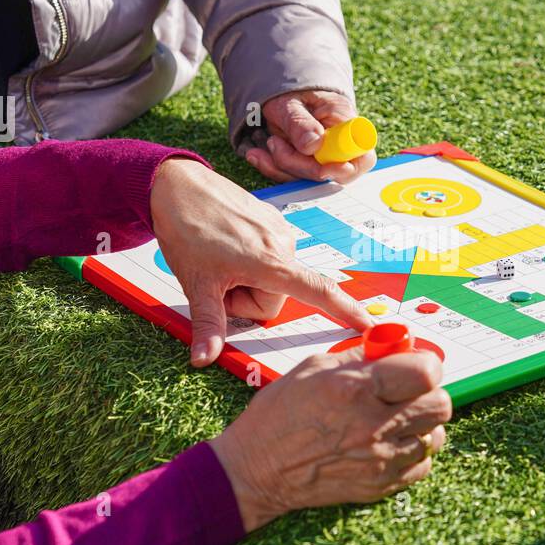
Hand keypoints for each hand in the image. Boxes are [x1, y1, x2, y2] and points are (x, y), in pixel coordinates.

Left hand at [149, 156, 371, 366]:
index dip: (343, 310)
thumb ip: (208, 325)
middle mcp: (283, 245)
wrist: (178, 185)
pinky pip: (270, 258)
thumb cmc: (187, 230)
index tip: (366, 324)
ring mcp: (280, 231)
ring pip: (273, 279)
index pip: (317, 291)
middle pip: (276, 297)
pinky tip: (227, 248)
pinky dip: (250, 262)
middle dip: (247, 299)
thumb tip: (204, 360)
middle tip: (218, 283)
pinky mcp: (273, 221)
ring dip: (248, 281)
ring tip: (220, 262)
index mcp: (270, 263)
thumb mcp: (196, 284)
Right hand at [211, 348, 450, 530]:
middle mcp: (373, 425)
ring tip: (396, 420)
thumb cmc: (280, 414)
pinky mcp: (380, 486)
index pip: (426, 373)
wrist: (257, 470)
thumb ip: (360, 356)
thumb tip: (396, 346)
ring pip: (435, 436)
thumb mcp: (314, 368)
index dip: (427, 364)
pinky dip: (411, 452)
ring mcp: (379, 460)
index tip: (415, 365)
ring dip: (421, 425)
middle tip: (408, 392)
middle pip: (441, 405)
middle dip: (428, 393)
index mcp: (355, 389)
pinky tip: (388, 444)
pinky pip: (422, 465)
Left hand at [244, 89, 375, 183]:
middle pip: (331, 173)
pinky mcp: (308, 166)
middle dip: (298, 165)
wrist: (282, 96)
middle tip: (274, 142)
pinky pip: (293, 177)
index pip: (362, 156)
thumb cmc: (291, 93)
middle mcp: (340, 145)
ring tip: (267, 141)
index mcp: (345, 123)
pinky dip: (273, 168)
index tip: (322, 168)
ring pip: (308, 179)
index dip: (344, 168)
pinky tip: (258, 155)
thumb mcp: (289, 102)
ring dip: (281, 166)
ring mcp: (324, 159)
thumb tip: (314, 145)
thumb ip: (300, 122)